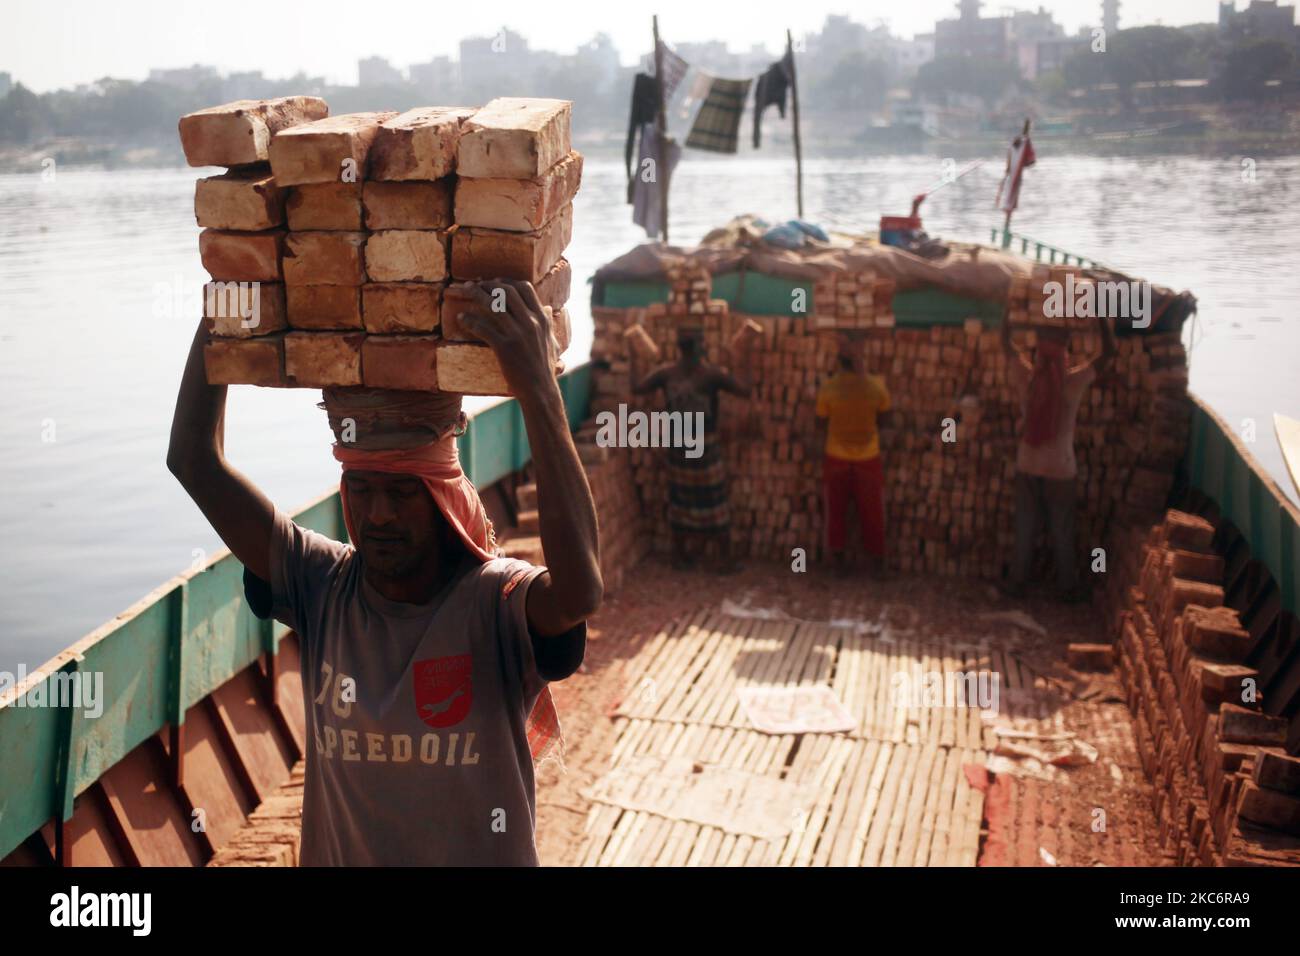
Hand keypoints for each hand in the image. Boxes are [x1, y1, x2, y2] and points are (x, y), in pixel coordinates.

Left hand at [457, 279, 560, 393]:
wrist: (540, 390)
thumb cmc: (545, 368)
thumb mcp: (552, 341)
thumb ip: (548, 323)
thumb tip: (548, 308)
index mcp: (541, 319)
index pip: (525, 288)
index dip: (507, 281)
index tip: (495, 282)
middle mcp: (530, 322)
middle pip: (507, 292)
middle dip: (488, 284)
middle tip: (475, 285)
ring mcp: (517, 334)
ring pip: (494, 305)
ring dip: (477, 295)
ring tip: (465, 291)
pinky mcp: (504, 347)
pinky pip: (483, 327)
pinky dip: (470, 320)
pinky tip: (461, 319)